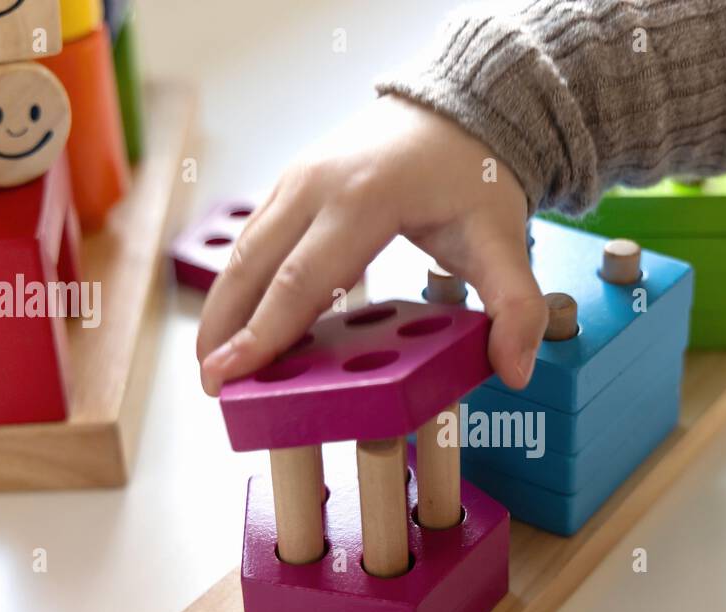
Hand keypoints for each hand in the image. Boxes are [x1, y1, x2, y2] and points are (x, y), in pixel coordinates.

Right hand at [196, 96, 546, 395]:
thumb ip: (513, 308)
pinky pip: (256, 239)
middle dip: (226, 329)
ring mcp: (297, 179)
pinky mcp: (292, 183)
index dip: (263, 334)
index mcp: (364, 199)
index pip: (301, 280)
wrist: (461, 110)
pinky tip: (239, 322)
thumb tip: (513, 371)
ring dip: (224, 308)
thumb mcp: (505, 241)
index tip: (229, 376)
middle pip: (254, 267)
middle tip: (212, 386)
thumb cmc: (476, 179)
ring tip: (213, 363)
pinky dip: (241, 283)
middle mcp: (316, 184)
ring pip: (244, 252)